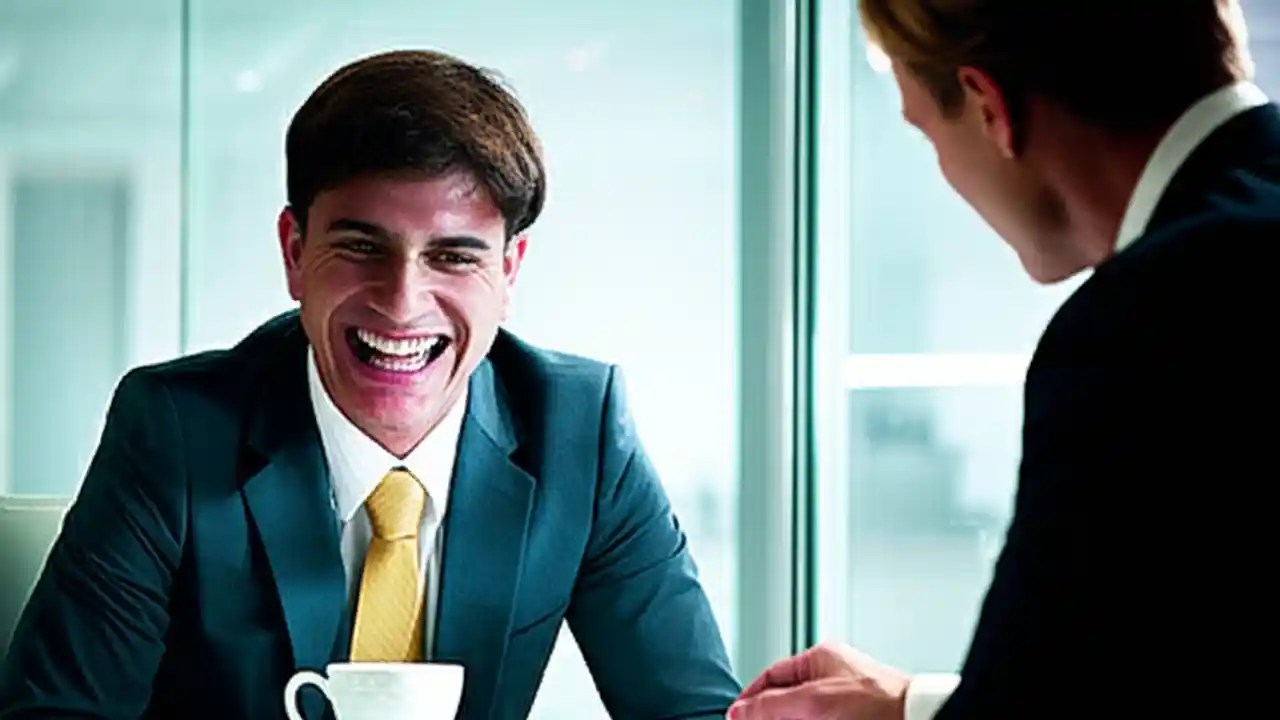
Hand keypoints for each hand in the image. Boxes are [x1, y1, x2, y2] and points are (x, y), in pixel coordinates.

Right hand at [728, 642, 909, 719]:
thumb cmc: (879, 705)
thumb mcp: (813, 702)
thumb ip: (772, 706)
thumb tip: (739, 712)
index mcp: (821, 659)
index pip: (771, 676)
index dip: (750, 699)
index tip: (736, 718)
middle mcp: (833, 677)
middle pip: (785, 698)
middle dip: (768, 716)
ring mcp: (845, 700)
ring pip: (803, 713)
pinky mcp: (855, 717)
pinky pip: (820, 719)